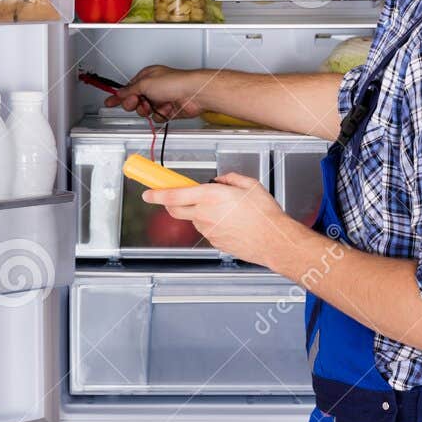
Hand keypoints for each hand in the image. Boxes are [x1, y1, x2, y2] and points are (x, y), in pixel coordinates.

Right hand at [104, 65, 206, 121]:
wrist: (194, 93)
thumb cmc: (175, 82)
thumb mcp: (145, 84)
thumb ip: (130, 90)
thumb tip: (120, 93)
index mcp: (146, 77)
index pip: (128, 88)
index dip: (119, 96)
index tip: (109, 102)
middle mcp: (154, 87)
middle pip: (135, 101)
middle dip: (136, 104)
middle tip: (139, 103)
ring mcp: (161, 99)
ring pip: (146, 111)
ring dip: (150, 110)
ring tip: (155, 105)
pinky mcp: (169, 109)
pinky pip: (158, 117)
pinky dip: (161, 114)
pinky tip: (167, 109)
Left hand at [142, 172, 295, 267]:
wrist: (273, 241)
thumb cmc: (265, 215)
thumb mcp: (250, 185)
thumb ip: (230, 179)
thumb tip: (220, 180)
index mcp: (210, 196)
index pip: (174, 195)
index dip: (157, 194)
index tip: (147, 193)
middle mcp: (204, 214)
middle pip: (176, 210)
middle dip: (171, 203)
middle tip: (178, 197)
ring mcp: (208, 230)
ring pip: (194, 219)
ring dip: (200, 213)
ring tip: (227, 211)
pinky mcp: (214, 242)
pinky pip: (207, 230)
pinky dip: (213, 224)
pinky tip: (232, 223)